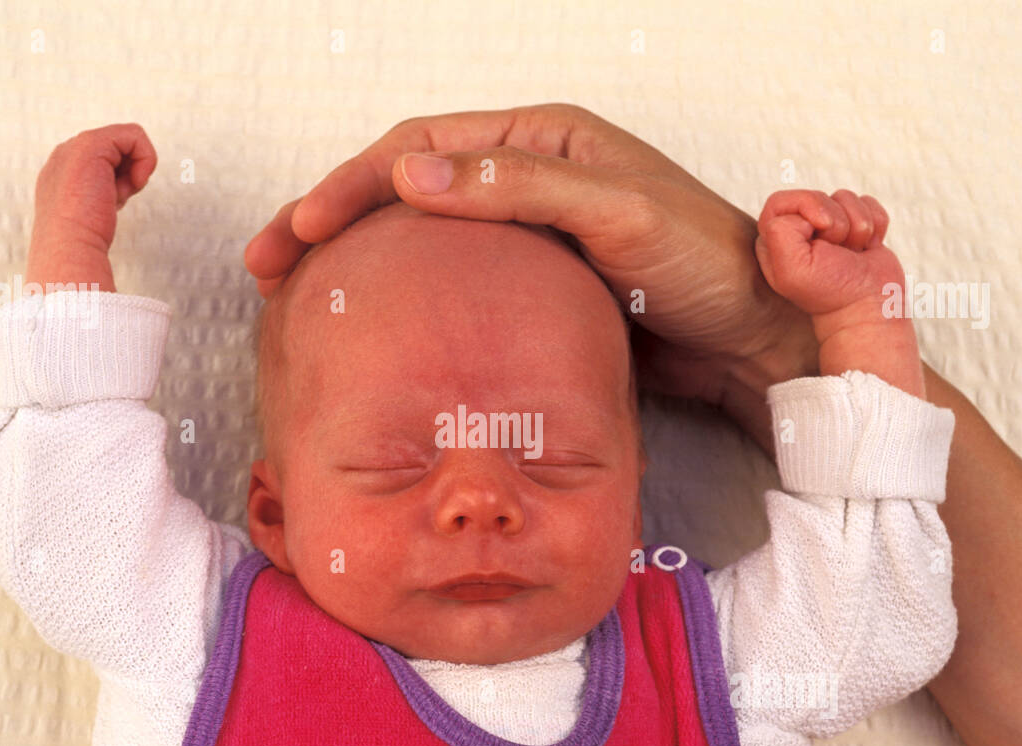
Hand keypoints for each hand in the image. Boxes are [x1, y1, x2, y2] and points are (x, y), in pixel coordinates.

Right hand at [24, 123, 157, 291]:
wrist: (67, 248)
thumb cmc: (81, 243)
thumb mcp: (95, 212)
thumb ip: (106, 192)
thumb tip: (128, 183)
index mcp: (64, 171)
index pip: (108, 162)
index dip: (122, 181)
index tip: (110, 203)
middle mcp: (67, 153)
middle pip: (119, 150)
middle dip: (128, 175)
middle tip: (112, 200)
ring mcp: (75, 146)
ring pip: (128, 140)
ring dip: (134, 171)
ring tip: (114, 195)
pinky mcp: (91, 144)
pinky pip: (135, 135)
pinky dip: (145, 160)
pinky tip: (130, 184)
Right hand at [243, 104, 818, 448]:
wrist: (753, 330)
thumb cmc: (702, 262)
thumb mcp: (615, 211)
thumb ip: (517, 186)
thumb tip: (408, 169)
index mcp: (541, 139)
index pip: (420, 145)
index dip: (351, 183)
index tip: (299, 229)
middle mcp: (527, 176)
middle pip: (406, 184)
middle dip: (331, 218)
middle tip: (268, 265)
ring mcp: (527, 233)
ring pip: (422, 236)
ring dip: (358, 259)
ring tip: (299, 297)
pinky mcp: (533, 286)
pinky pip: (453, 281)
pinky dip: (405, 295)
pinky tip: (375, 325)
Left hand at [756, 189, 923, 396]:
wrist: (868, 309)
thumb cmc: (829, 293)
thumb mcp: (791, 269)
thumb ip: (780, 232)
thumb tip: (807, 213)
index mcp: (775, 240)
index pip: (781, 200)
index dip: (806, 208)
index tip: (822, 231)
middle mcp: (800, 231)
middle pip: (816, 196)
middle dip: (836, 221)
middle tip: (838, 251)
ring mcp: (830, 228)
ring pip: (846, 198)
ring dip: (858, 227)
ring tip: (852, 254)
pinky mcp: (856, 227)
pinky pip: (869, 204)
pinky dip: (876, 226)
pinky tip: (867, 249)